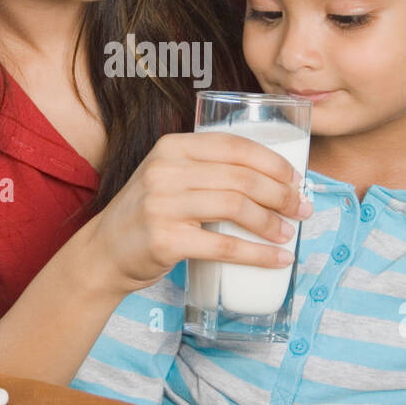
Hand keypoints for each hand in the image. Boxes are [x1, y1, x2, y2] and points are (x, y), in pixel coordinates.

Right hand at [88, 130, 312, 293]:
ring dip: (272, 223)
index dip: (272, 161)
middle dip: (281, 194)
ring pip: (236, 207)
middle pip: (240, 177)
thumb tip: (270, 177)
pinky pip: (224, 246)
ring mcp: (163, 205)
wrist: (103, 253)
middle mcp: (165, 170)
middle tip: (302, 209)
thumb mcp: (168, 176)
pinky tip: (277, 259)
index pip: (234, 145)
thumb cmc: (147, 215)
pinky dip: (257, 254)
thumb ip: (205, 169)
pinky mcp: (165, 240)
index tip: (296, 178)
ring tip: (289, 234)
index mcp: (172, 147)